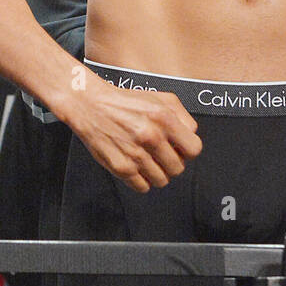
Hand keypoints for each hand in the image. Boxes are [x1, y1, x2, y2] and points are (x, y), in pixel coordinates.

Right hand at [72, 74, 201, 192]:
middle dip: (172, 163)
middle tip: (162, 155)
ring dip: (158, 173)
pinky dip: (142, 181)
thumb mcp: (161, 98)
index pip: (194, 149)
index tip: (180, 150)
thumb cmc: (126, 102)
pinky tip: (137, 167)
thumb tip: (191, 136)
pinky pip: (143, 187)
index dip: (188, 151)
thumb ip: (183, 116)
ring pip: (162, 180)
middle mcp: (151, 137)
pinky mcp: (121, 167)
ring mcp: (136, 154)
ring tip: (149, 161)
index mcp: (164, 118)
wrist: (92, 105)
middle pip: (178, 168)